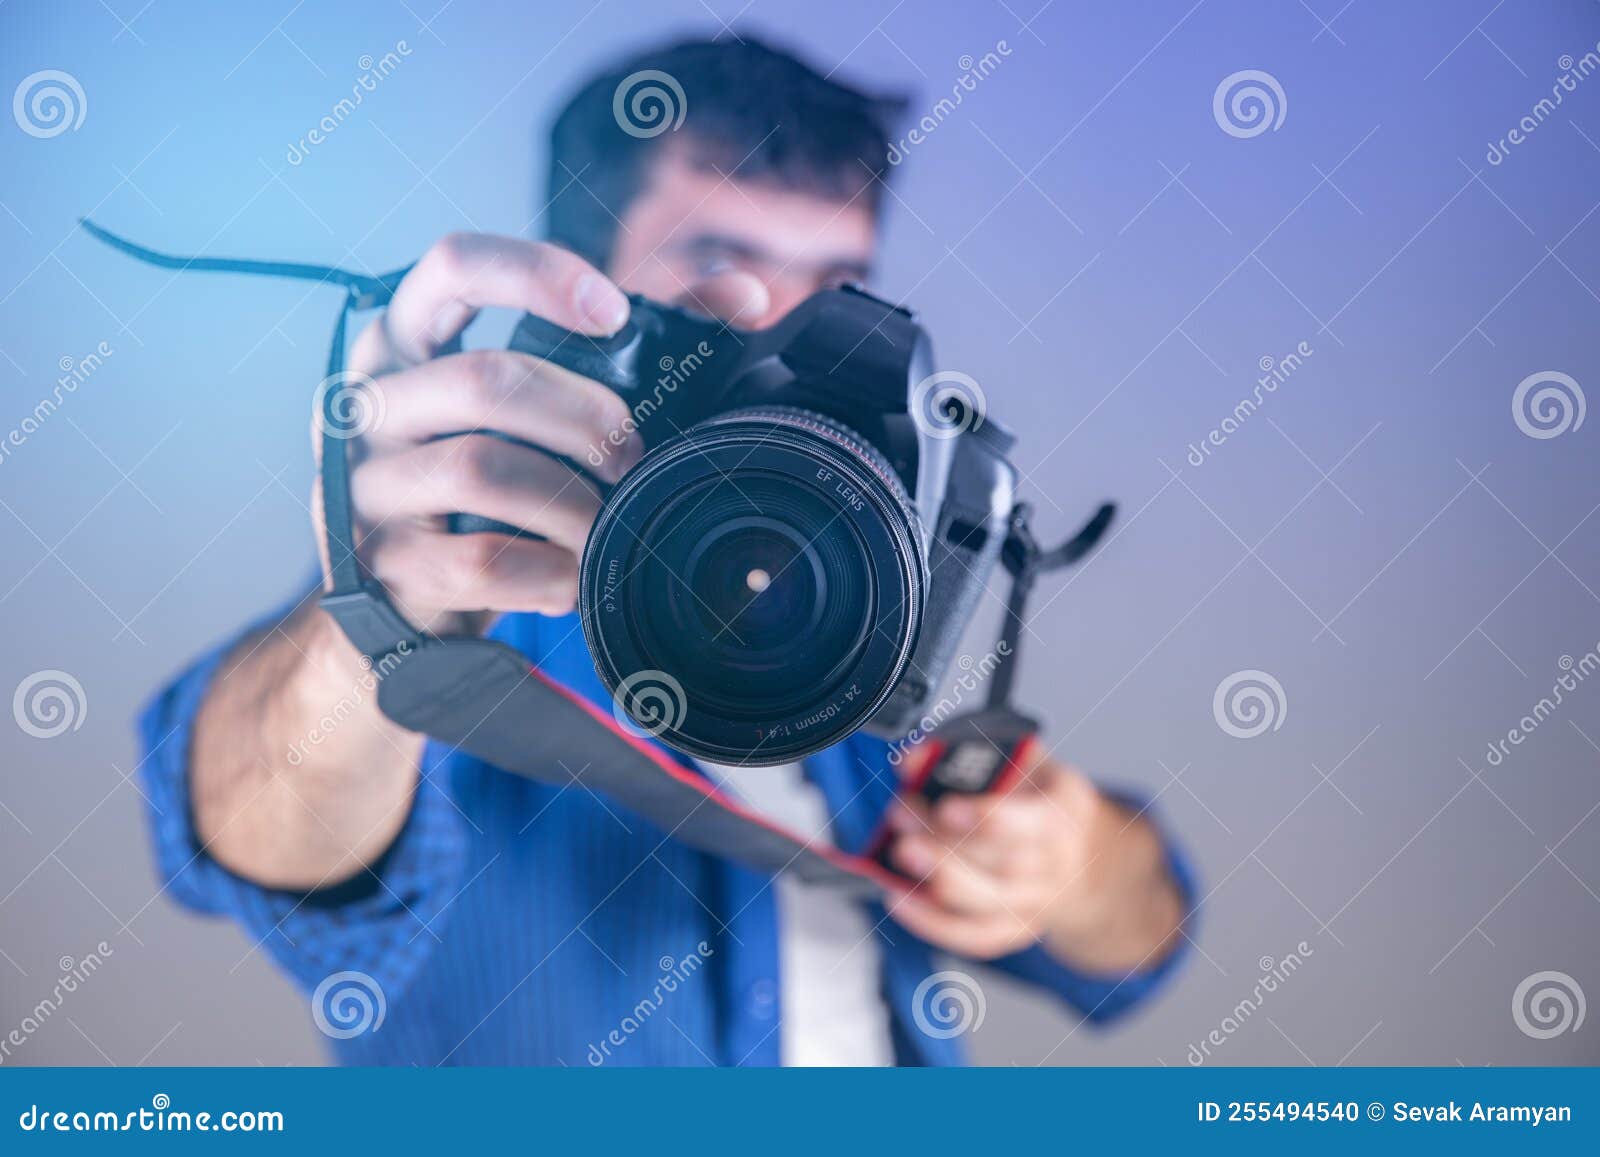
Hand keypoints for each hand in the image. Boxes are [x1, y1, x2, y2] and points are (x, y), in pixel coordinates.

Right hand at [312, 231, 768, 634]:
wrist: (410, 592)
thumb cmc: (490, 472)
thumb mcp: (544, 400)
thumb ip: (637, 341)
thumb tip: (743, 296)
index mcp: (409, 338)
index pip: (454, 265)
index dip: (537, 275)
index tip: (613, 313)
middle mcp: (370, 397)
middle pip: (484, 379)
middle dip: (584, 418)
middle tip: (633, 454)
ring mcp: (365, 481)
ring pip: (478, 468)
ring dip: (572, 502)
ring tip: (611, 524)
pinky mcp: (380, 561)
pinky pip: (479, 560)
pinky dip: (549, 573)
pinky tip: (577, 580)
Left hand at [885, 749, 1184, 972]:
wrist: (1076, 849)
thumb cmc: (1035, 795)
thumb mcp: (1015, 757)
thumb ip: (967, 754)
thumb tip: (912, 760)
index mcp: (1063, 810)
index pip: (1034, 822)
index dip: (988, 818)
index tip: (946, 807)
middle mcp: (1057, 861)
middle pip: (1004, 865)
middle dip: (946, 845)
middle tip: (902, 819)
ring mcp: (1038, 901)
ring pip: (989, 902)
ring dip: (936, 879)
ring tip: (899, 853)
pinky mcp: (1016, 929)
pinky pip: (977, 936)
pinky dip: (934, 923)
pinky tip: (900, 899)